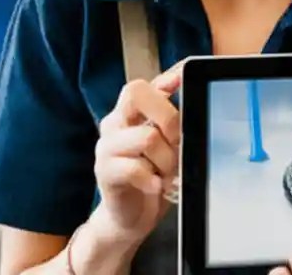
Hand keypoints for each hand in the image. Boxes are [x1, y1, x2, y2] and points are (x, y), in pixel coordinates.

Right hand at [88, 63, 184, 244]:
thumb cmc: (152, 177)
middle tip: (178, 144)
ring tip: (168, 174)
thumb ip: (173, 121)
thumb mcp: (167, 147)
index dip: (167, 75)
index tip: (185, 74)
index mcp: (131, 113)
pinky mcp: (104, 170)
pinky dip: (152, 179)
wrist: (129, 217)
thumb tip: (187, 91)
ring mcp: (107, 145)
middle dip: (168, 118)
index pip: (145, 84)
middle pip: (136, 93)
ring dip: (167, 159)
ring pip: (147, 136)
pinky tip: (156, 186)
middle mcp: (115, 122)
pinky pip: (134, 167)